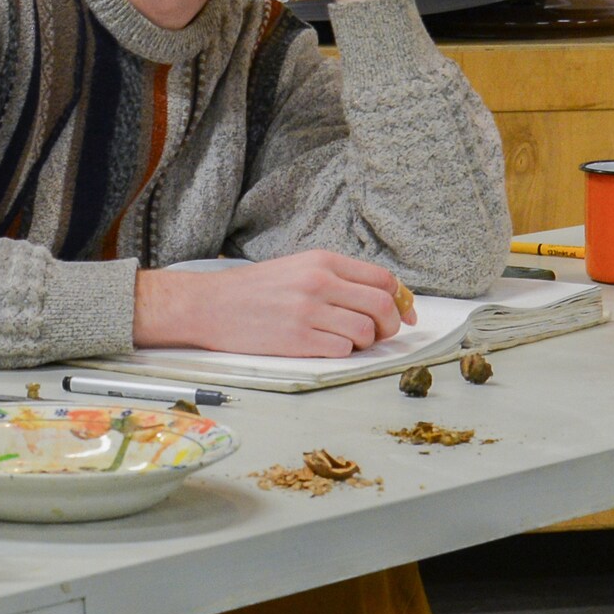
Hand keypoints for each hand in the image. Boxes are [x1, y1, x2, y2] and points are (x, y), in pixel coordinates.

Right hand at [132, 250, 410, 358]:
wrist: (209, 305)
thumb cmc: (254, 290)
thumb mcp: (298, 269)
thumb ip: (338, 279)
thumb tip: (385, 299)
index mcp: (322, 260)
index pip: (383, 279)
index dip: (401, 300)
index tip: (404, 315)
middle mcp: (319, 282)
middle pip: (383, 305)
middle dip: (391, 325)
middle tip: (380, 334)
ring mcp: (309, 311)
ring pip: (367, 331)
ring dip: (365, 342)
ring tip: (345, 340)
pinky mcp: (299, 339)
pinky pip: (343, 350)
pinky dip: (342, 352)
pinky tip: (324, 346)